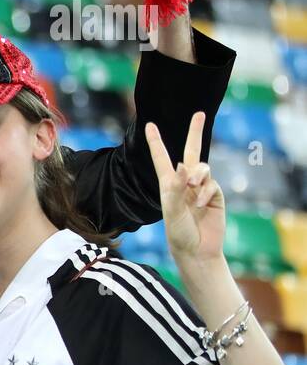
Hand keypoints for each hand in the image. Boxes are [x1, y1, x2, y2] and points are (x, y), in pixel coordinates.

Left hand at [144, 112, 224, 266]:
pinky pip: (212, 184)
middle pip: (191, 152)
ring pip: (203, 168)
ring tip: (193, 191)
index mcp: (167, 184)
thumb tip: (182, 165)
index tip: (149, 124)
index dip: (156, 141)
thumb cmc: (178, 232)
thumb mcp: (172, 210)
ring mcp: (201, 188)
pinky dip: (206, 192)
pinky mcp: (214, 195)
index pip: (161, 158)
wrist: (197, 250)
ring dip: (198, 176)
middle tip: (199, 114)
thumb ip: (176, 188)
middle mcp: (184, 183)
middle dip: (195, 132)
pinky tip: (201, 205)